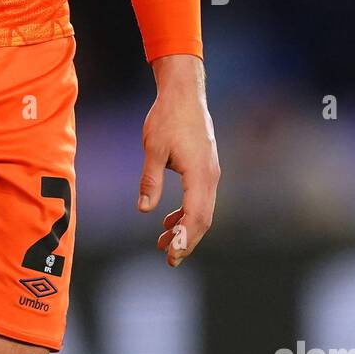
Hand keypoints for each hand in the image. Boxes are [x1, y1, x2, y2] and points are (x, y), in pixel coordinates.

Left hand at [138, 54, 219, 265]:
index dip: (185, 239)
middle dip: (187, 241)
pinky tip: (168, 219)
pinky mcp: (205, 167)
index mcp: (200, 174)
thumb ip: (150, 180)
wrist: (184, 93)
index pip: (196, 216)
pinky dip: (186, 212)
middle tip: (170, 260)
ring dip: (185, 227)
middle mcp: (211, 176)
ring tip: (163, 242)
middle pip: (203, 218)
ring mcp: (210, 172)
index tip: (172, 256)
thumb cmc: (167, 117)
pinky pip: (199, 197)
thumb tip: (143, 209)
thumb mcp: (153, 149)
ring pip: (202, 209)